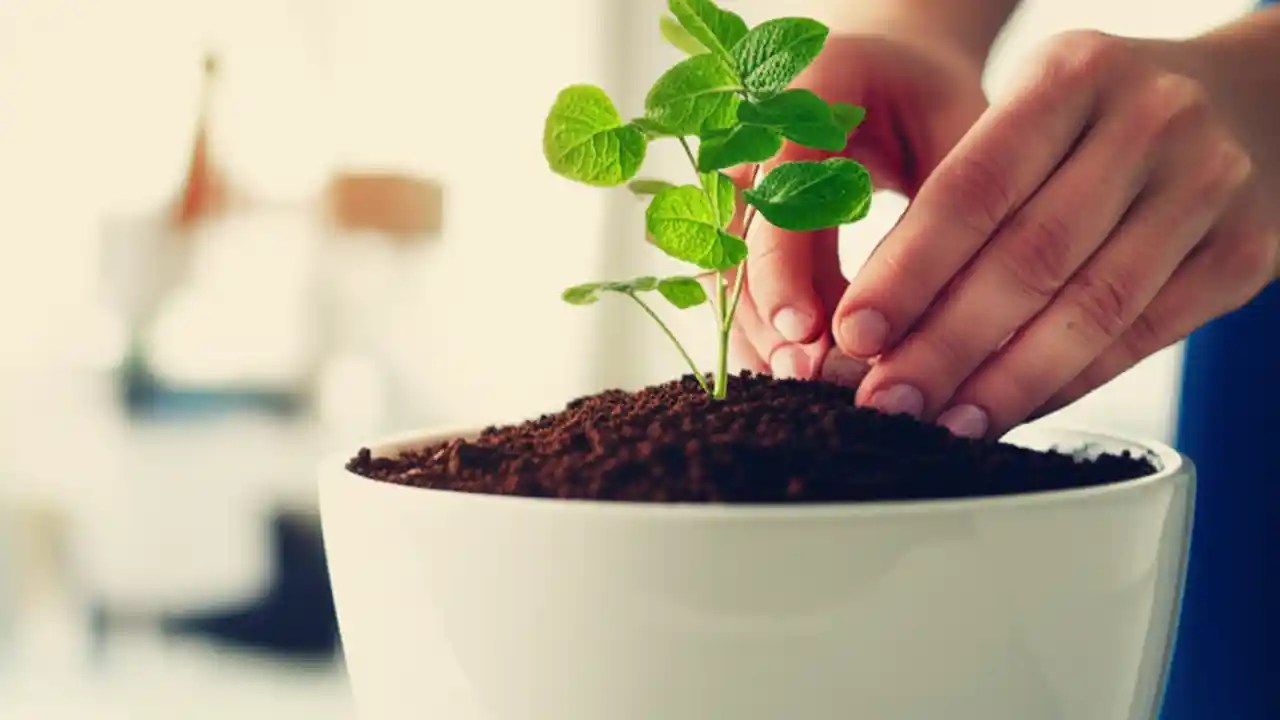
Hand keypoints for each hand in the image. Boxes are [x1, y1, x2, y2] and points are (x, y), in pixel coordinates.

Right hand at [727, 32, 987, 384]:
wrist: (888, 76)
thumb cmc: (931, 100)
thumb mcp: (959, 130)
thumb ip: (947, 206)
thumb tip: (932, 316)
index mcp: (802, 93)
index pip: (771, 186)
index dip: (781, 265)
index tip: (806, 330)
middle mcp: (748, 137)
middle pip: (734, 239)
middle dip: (766, 316)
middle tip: (809, 377)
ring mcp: (733, 183)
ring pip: (727, 270)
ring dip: (763, 332)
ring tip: (810, 386)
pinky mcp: (738, 224)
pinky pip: (737, 286)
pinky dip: (768, 331)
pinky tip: (805, 372)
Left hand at [833, 31, 1278, 437]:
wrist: (1255, 102)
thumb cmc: (1103, 119)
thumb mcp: (1033, 114)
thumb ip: (965, 200)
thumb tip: (876, 319)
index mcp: (1073, 75)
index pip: (972, 189)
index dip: (908, 271)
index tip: (856, 333)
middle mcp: (1149, 121)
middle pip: (1029, 258)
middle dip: (946, 343)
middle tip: (887, 399)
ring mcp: (1207, 187)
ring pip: (1090, 310)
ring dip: (1005, 382)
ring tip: (943, 424)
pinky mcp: (1245, 253)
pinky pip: (1141, 338)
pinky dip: (1068, 384)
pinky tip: (1010, 411)